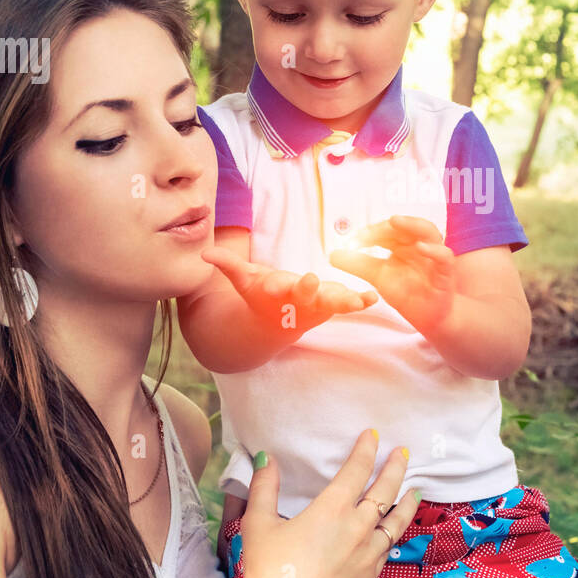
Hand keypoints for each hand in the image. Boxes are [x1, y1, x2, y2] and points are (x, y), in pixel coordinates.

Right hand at [203, 245, 376, 335]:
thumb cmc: (260, 294)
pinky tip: (373, 297)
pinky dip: (359, 301)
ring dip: (345, 302)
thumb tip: (204, 252)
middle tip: (315, 282)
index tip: (286, 283)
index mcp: (275, 292)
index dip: (281, 286)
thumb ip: (228, 265)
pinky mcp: (330, 306)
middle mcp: (296, 301)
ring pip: (330, 304)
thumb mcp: (243, 279)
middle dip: (310, 290)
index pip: (277, 288)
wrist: (274, 325)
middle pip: (305, 296)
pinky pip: (346, 304)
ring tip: (362, 300)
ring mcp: (315, 306)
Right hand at [223, 431, 419, 577]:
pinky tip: (393, 534)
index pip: (356, 470)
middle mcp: (357, 529)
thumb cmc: (267, 573)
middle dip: (395, 468)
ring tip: (416, 489)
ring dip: (406, 502)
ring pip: (396, 522)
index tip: (373, 435)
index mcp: (331, 510)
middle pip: (385, 491)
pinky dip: (395, 535)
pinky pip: (388, 550)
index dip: (366, 450)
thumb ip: (264, 487)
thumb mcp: (258, 524)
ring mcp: (368, 556)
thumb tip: (266, 457)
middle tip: (403, 452)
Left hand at [329, 216, 454, 334]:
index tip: (352, 240)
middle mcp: (419, 245)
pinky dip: (434, 250)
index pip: (387, 230)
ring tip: (396, 222)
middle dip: (389, 225)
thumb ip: (357, 264)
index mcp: (403, 244)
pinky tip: (420, 248)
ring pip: (428, 232)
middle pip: (407, 226)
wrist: (429, 316)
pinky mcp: (446, 272)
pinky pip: (444, 256)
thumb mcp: (378, 277)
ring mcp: (434, 256)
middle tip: (369, 228)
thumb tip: (332, 254)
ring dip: (413, 225)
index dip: (370, 232)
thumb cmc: (408, 293)